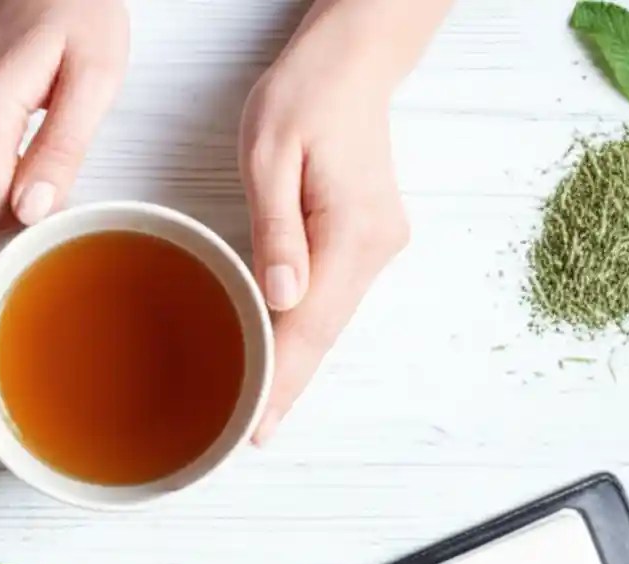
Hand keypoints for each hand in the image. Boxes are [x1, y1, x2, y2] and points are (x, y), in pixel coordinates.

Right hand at [0, 0, 128, 232]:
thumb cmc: (77, 11)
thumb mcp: (94, 81)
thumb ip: (61, 151)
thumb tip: (31, 212)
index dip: (30, 217)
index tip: (64, 191)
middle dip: (13, 216)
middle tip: (55, 180)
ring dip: (0, 199)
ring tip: (42, 161)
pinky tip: (22, 152)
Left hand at [240, 14, 411, 444]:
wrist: (354, 59)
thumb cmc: (308, 93)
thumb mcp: (272, 151)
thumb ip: (277, 228)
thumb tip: (283, 298)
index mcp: (351, 231)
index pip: (311, 325)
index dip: (283, 379)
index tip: (258, 427)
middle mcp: (376, 248)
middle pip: (325, 333)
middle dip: (288, 385)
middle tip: (250, 438)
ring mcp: (378, 245)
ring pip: (331, 320)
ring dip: (297, 363)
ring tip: (261, 409)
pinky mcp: (368, 239)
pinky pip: (334, 298)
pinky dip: (307, 331)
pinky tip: (282, 353)